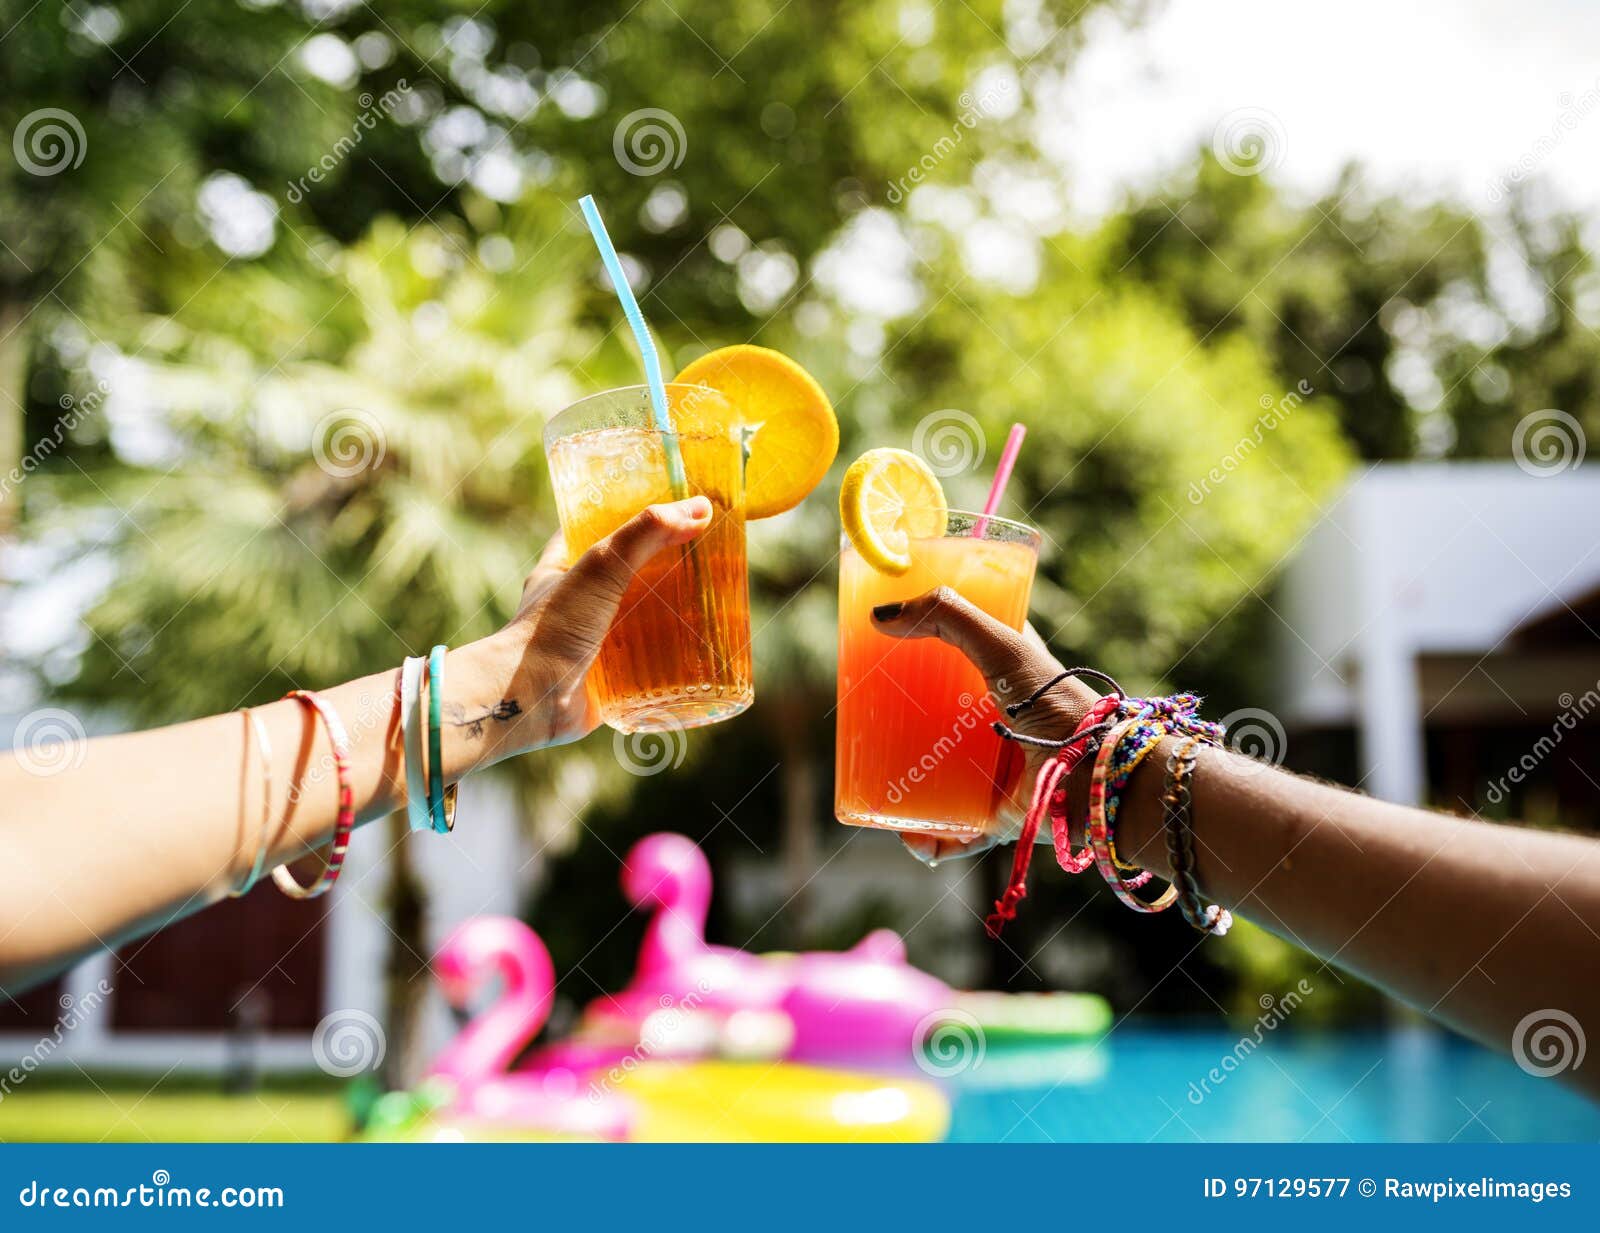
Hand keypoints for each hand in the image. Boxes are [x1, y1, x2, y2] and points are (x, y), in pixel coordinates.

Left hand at [455, 497, 712, 764]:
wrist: (532, 702)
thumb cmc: (553, 629)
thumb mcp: (600, 568)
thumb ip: (646, 534)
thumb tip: (700, 510)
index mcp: (563, 568)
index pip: (596, 527)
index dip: (630, 513)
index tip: (670, 506)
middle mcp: (578, 602)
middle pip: (629, 573)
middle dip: (665, 566)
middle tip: (706, 554)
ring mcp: (595, 641)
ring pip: (642, 618)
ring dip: (674, 613)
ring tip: (714, 600)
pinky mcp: (611, 678)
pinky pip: (648, 662)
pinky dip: (674, 656)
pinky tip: (705, 648)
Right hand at [870, 587, 1099, 865]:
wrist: (1092, 779)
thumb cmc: (1056, 706)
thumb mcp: (1003, 646)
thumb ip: (946, 616)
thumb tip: (880, 616)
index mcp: (1006, 683)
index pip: (958, 662)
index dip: (923, 657)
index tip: (885, 655)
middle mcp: (999, 728)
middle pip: (938, 723)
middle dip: (902, 726)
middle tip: (866, 721)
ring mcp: (995, 774)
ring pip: (938, 779)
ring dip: (905, 785)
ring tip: (876, 781)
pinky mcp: (995, 817)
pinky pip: (952, 834)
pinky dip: (927, 840)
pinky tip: (909, 838)